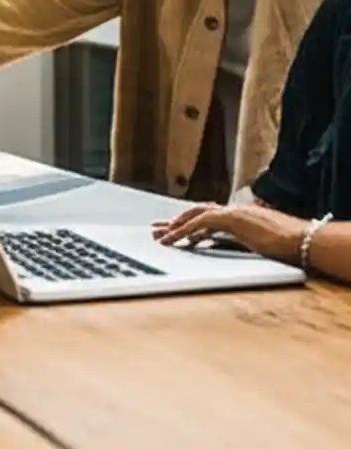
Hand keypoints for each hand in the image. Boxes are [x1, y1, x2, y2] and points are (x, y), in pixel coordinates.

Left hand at [152, 203, 307, 262]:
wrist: (301, 240)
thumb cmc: (286, 246)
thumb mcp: (258, 245)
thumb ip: (242, 243)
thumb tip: (230, 249)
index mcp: (240, 217)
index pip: (210, 218)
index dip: (192, 225)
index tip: (177, 233)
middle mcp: (234, 211)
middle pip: (198, 212)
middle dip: (177, 222)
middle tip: (159, 231)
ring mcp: (233, 212)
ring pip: (195, 215)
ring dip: (176, 226)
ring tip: (161, 237)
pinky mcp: (231, 218)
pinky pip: (200, 222)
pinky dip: (184, 230)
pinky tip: (174, 238)